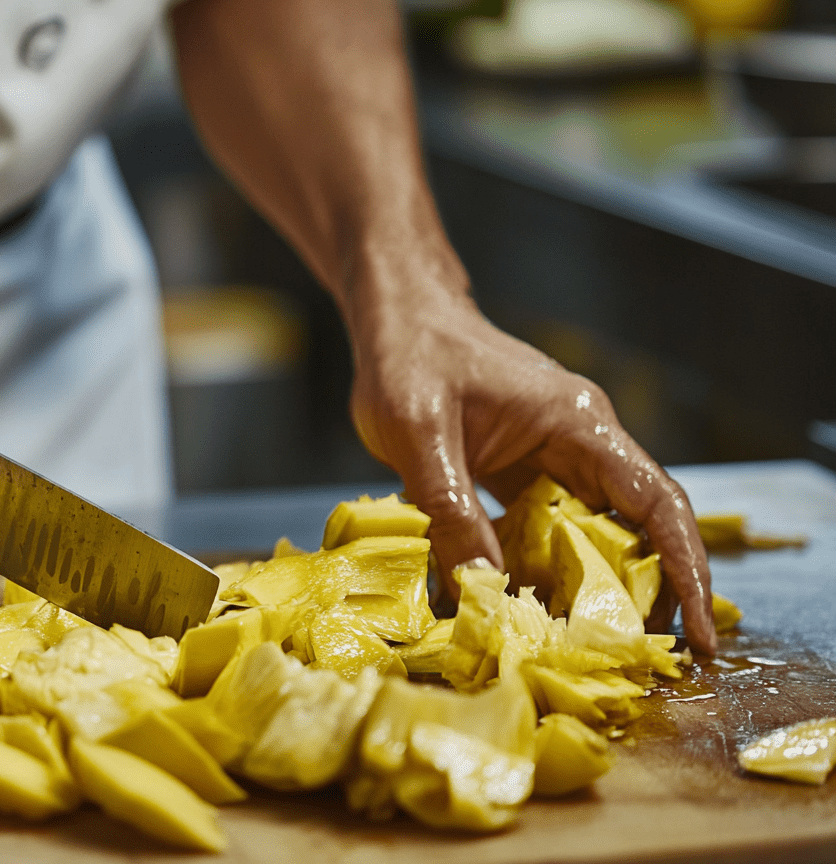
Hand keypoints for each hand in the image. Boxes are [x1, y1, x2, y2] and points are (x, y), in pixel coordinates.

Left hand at [349, 290, 716, 654]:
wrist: (394, 320)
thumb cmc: (409, 359)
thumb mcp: (419, 435)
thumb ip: (451, 509)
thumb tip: (482, 588)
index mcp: (577, 423)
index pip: (656, 501)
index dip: (686, 568)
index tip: (702, 630)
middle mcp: (579, 442)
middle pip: (636, 527)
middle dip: (645, 594)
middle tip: (638, 660)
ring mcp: (552, 459)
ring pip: (592, 535)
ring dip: (593, 590)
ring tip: (586, 650)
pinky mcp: (521, 475)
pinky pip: (547, 532)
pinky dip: (546, 573)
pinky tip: (533, 612)